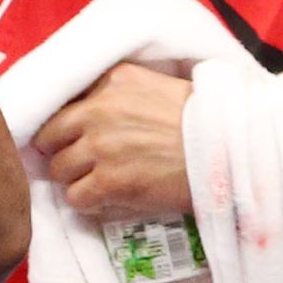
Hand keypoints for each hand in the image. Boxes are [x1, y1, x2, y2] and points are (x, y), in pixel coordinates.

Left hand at [33, 62, 191, 217]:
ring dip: (73, 178)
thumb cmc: (203, 120)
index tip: (70, 136)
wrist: (232, 152)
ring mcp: (102, 147)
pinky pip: (76, 197)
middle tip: (77, 162)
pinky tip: (103, 199)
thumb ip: (118, 90)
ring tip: (95, 182)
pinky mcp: (111, 181)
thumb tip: (86, 104)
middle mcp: (99, 110)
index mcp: (112, 81)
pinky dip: (85, 202)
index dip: (63, 124)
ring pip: (59, 169)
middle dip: (60, 152)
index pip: (62, 102)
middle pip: (50, 137)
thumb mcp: (157, 85)